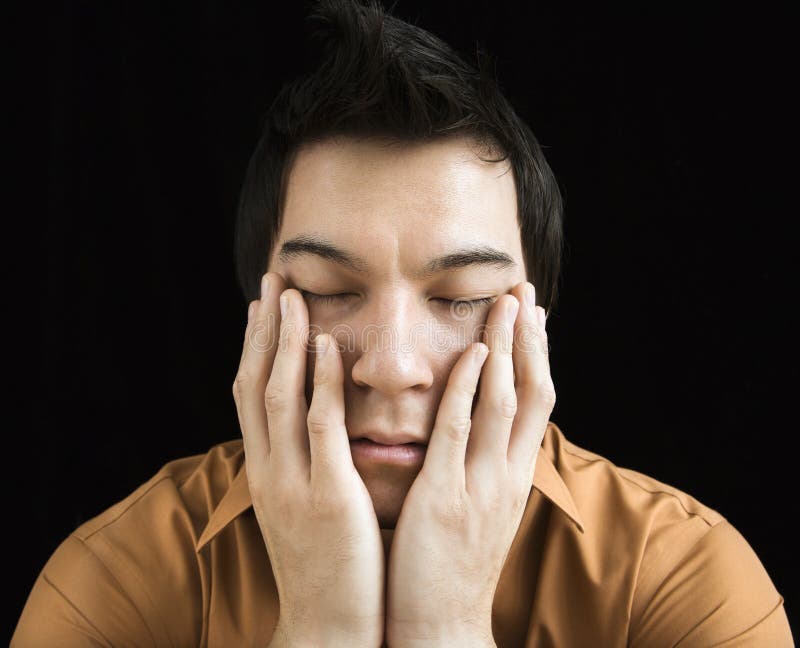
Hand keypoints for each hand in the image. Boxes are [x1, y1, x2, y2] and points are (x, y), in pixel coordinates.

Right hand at [233, 272, 384, 647]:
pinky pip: (318, 426)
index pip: (250, 398)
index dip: (254, 348)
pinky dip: (318, 381)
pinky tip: (325, 343)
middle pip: (255, 385)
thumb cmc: (326, 568)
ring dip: (284, 341)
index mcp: (266, 474)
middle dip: (262, 331)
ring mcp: (293, 482)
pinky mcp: (327, 495)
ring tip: (291, 296)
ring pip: (278, 396)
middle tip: (271, 282)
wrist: (328, 629)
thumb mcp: (302, 512)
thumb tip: (310, 432)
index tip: (261, 308)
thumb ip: (302, 469)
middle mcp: (269, 471)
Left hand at [386, 280, 552, 646]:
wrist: (440, 630)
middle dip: (529, 339)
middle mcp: (506, 476)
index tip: (533, 315)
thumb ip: (480, 469)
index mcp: (512, 478)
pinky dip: (470, 388)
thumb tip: (478, 431)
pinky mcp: (444, 498)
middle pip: (531, 392)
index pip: (536, 405)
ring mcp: (480, 485)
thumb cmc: (450, 568)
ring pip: (504, 402)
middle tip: (524, 289)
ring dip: (506, 348)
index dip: (537, 356)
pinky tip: (473, 352)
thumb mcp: (477, 512)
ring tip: (506, 302)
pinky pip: (460, 431)